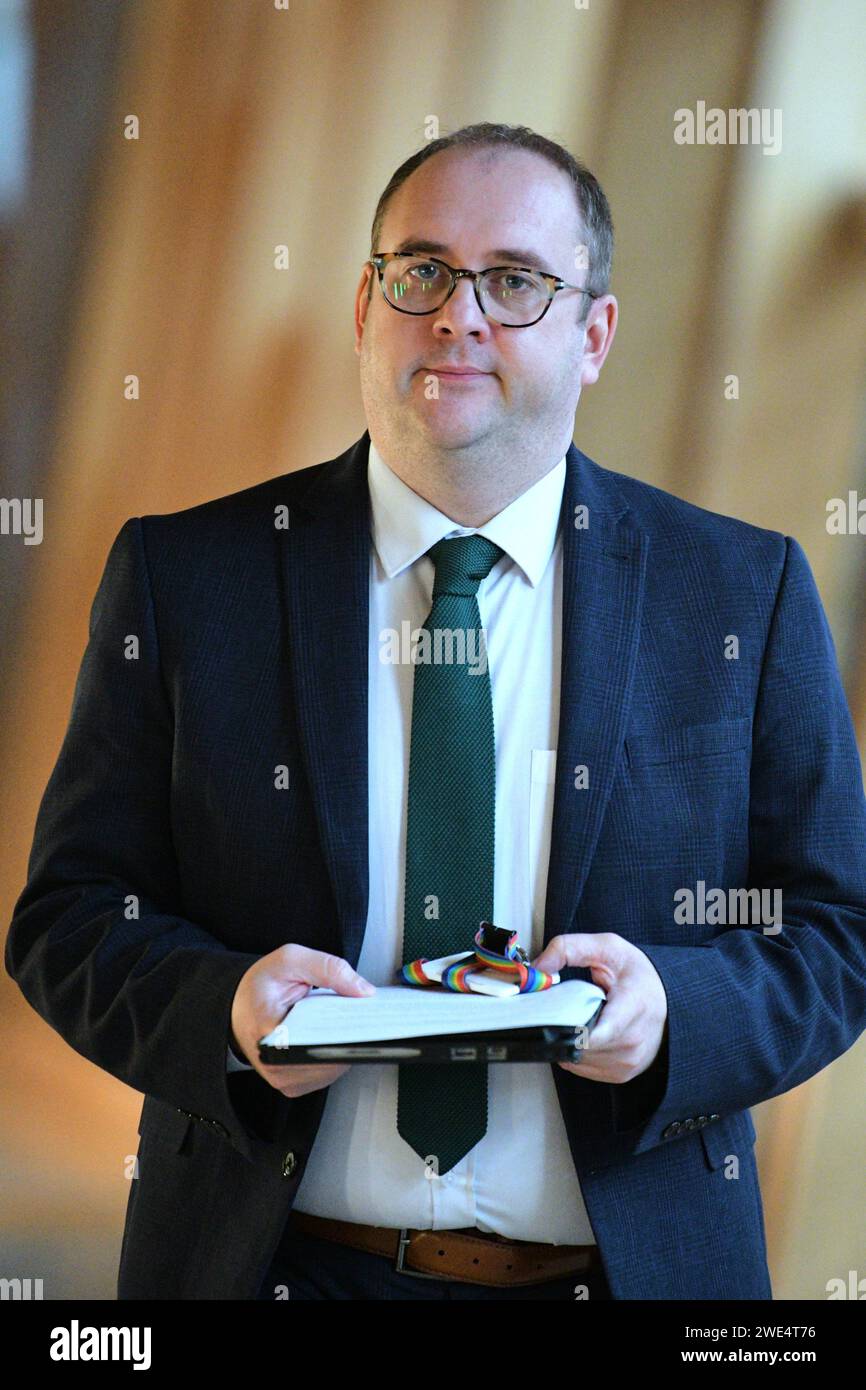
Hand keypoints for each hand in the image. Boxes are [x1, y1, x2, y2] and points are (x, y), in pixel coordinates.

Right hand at [230, 944, 375, 1098]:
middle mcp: (274, 1062)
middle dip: (350, 1035)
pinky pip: (326, 1074)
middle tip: (362, 1015)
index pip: (318, 1040)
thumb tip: (364, 991)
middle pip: (329, 1058)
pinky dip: (336, 1055)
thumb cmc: (261, 985)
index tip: (365, 1016)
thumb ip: (329, 969)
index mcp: (268, 1030)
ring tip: (347, 1022)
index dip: (346, 1029)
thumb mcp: (290, 960)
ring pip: (332, 1069)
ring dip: (345, 1046)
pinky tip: (335, 1035)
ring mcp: (283, 1078)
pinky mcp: (292, 1084)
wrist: (239, 1006)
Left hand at [530, 933, 666, 1082]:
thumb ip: (568, 949)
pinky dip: (576, 1051)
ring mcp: (628, 1061)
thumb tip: (538, 969)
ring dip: (569, 1041)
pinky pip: (582, 1067)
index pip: (599, 1033)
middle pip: (579, 1045)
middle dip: (563, 1027)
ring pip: (577, 1059)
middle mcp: (633, 1040)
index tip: (554, 1019)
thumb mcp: (606, 948)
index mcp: (633, 1006)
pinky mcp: (622, 1073)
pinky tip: (586, 1032)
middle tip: (566, 1007)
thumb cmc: (638, 975)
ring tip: (580, 1018)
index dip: (570, 1029)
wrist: (668, 1000)